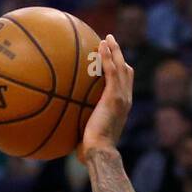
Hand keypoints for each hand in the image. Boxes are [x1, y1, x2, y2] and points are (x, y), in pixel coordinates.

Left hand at [79, 34, 133, 157]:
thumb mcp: (88, 135)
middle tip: (110, 43)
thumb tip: (64, 125)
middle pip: (126, 71)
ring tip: (107, 38)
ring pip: (121, 67)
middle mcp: (125, 100)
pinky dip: (109, 57)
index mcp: (122, 108)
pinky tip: (102, 46)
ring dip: (115, 51)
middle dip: (119, 56)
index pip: (124, 85)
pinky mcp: (114, 96)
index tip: (112, 62)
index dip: (119, 71)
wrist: (100, 152)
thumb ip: (81, 124)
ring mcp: (122, 97)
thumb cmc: (92, 151)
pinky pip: (112, 71)